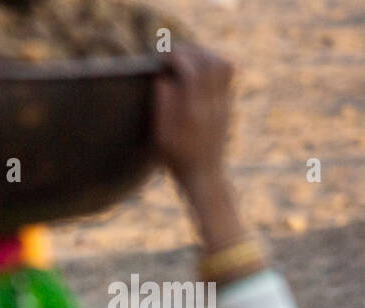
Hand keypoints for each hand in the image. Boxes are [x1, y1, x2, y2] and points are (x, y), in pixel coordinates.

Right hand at [154, 44, 245, 251]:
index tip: (161, 57)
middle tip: (172, 52)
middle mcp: (213, 103)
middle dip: (190, 51)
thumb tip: (162, 78)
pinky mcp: (228, 104)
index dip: (177, 57)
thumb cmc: (177, 158)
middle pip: (210, 61)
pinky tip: (197, 69)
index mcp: (194, 110)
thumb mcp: (161, 136)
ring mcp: (224, 103)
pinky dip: (212, 64)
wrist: (204, 174)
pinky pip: (227, 74)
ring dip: (204, 54)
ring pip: (223, 64)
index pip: (192, 70)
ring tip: (185, 56)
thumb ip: (162, 105)